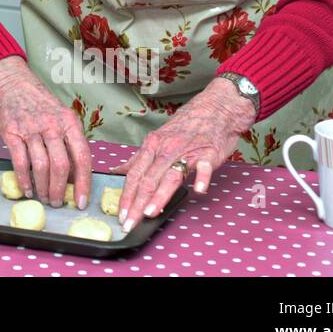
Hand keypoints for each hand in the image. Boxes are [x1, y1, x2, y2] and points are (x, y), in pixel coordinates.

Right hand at [0, 56, 93, 208]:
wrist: (12, 84)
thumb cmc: (39, 103)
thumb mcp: (61, 116)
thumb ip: (69, 142)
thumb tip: (74, 175)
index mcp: (69, 123)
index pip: (82, 157)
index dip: (83, 183)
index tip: (81, 201)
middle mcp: (52, 126)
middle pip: (61, 165)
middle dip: (59, 190)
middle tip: (57, 202)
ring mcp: (31, 129)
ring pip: (41, 166)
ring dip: (43, 188)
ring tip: (43, 197)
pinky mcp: (12, 133)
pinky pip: (20, 162)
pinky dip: (24, 180)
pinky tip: (27, 189)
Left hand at [113, 77, 254, 232]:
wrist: (215, 108)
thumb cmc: (186, 126)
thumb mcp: (158, 139)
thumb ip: (139, 159)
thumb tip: (116, 172)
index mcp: (152, 146)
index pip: (134, 174)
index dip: (126, 196)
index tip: (120, 215)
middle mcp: (167, 149)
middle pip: (149, 179)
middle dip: (137, 203)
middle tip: (130, 223)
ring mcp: (188, 151)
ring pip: (171, 175)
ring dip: (159, 195)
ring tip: (150, 212)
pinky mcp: (210, 153)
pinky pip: (205, 166)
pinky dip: (202, 178)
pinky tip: (198, 190)